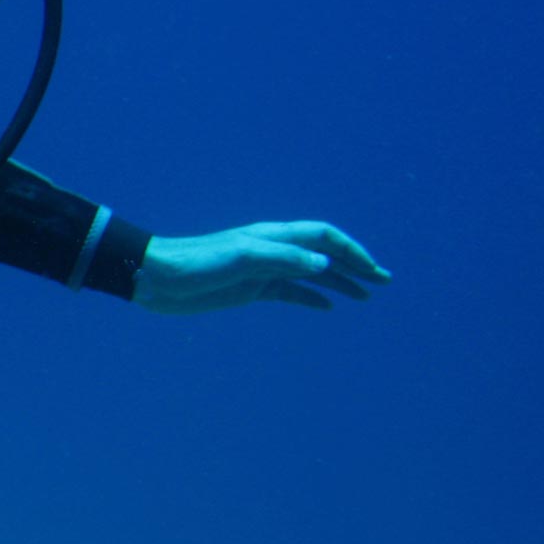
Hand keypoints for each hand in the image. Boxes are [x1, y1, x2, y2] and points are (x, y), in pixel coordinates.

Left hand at [134, 222, 389, 314]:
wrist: (159, 279)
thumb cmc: (196, 264)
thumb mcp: (242, 259)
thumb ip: (283, 259)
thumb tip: (324, 263)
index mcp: (273, 236)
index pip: (324, 237)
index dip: (352, 251)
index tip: (374, 271)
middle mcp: (273, 250)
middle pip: (324, 254)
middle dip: (355, 265)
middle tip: (385, 282)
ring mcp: (263, 270)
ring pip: (311, 274)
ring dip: (340, 282)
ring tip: (366, 296)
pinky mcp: (250, 289)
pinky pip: (290, 292)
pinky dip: (312, 298)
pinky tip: (329, 308)